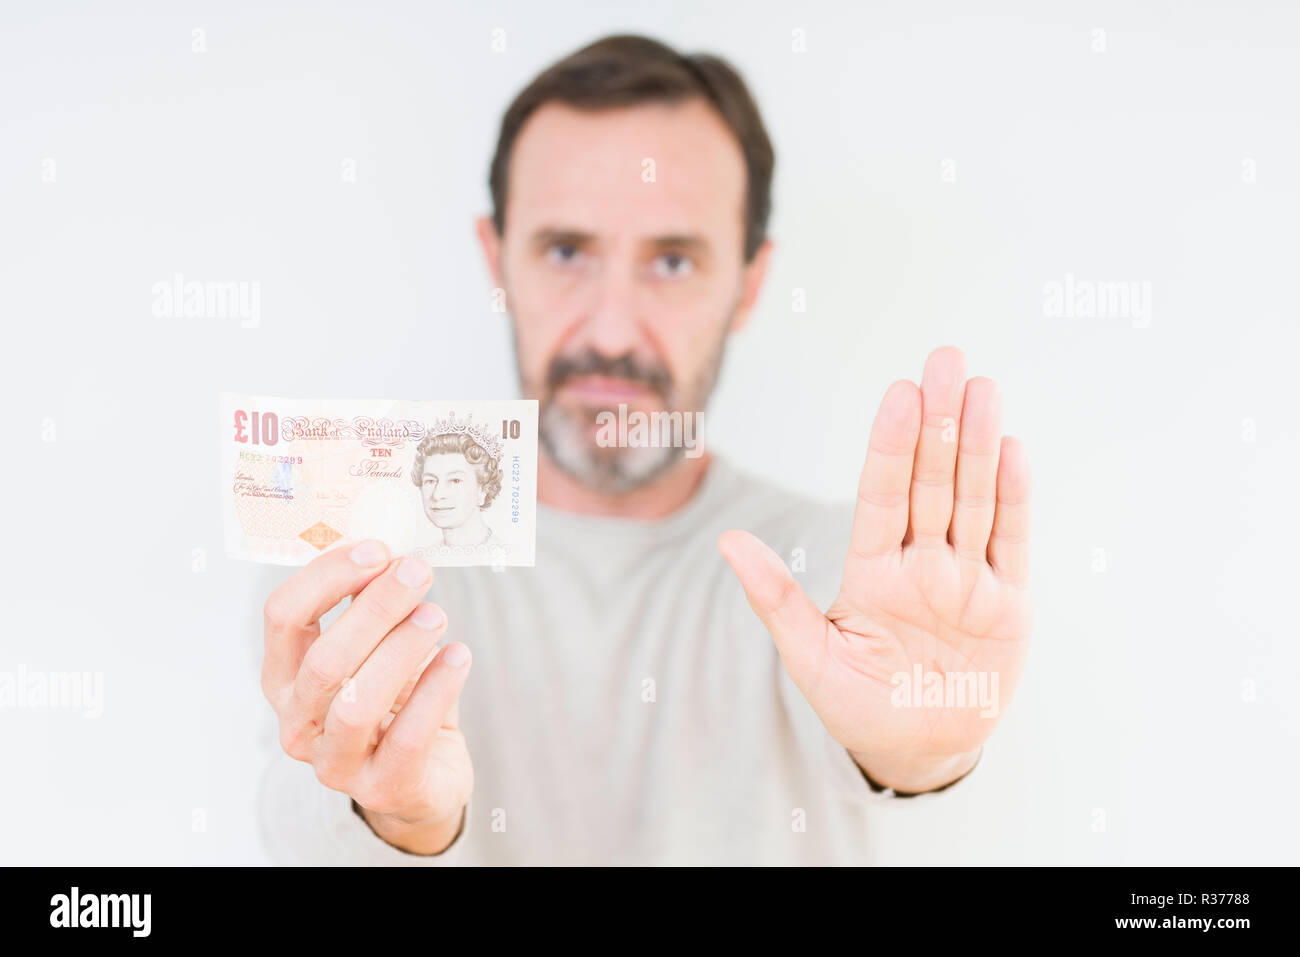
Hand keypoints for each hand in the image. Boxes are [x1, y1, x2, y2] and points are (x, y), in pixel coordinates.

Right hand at [261, 542, 472, 853]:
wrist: (423, 778)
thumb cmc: (395, 701)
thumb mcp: (374, 650)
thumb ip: (371, 607)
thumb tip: (393, 552)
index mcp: (284, 678)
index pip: (283, 618)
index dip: (327, 577)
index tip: (377, 550)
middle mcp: (297, 723)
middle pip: (324, 660)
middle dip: (374, 608)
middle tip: (417, 572)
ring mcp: (335, 763)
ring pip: (357, 703)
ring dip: (402, 649)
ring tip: (437, 615)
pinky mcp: (382, 787)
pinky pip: (407, 737)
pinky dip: (436, 689)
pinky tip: (458, 655)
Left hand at [719, 346, 1031, 791]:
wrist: (916, 751)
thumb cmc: (856, 705)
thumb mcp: (809, 656)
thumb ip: (775, 599)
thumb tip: (727, 544)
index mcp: (872, 569)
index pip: (882, 494)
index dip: (891, 445)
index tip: (898, 394)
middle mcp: (921, 562)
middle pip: (931, 479)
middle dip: (940, 420)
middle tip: (946, 359)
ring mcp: (966, 578)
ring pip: (973, 497)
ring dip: (979, 443)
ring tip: (982, 387)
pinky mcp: (1007, 603)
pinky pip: (1012, 540)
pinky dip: (1015, 497)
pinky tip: (1013, 447)